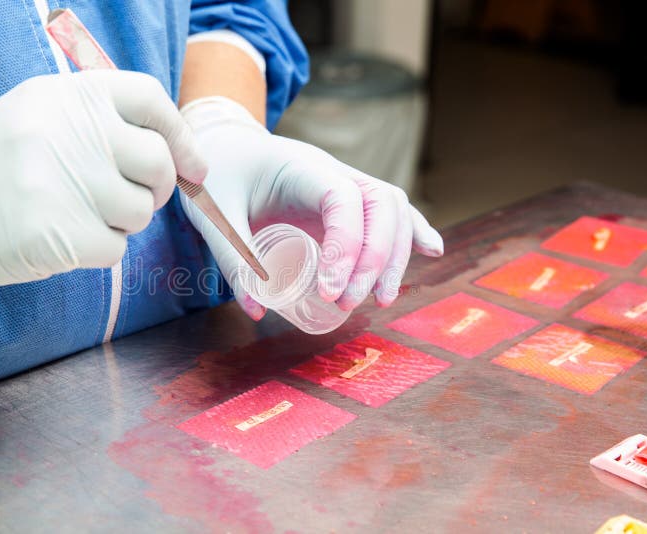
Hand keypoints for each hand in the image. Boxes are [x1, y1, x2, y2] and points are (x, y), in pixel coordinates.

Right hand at [0, 70, 206, 305]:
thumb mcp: (39, 118)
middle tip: (133, 197)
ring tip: (80, 215)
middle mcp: (69, 131)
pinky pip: (116, 248)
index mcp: (65, 95)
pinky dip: (99, 250)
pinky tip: (63, 238)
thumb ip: (100, 123)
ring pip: (141, 211)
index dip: (180, 135)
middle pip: (158, 161)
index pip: (148, 98)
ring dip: (123, 222)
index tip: (194, 167)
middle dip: (158, 188)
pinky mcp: (60, 233)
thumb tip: (178, 156)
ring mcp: (65, 182)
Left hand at [180, 97, 443, 320]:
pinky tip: (432, 251)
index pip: (344, 201)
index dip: (348, 247)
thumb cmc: (218, 176)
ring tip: (381, 299)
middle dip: (377, 258)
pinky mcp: (348, 197)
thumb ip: (233, 260)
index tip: (332, 291)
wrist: (224, 144)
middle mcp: (334, 171)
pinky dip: (412, 231)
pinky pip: (390, 210)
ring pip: (393, 210)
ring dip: (395, 255)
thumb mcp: (215, 215)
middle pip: (382, 205)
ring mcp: (346, 181)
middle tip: (350, 302)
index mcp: (302, 168)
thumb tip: (257, 312)